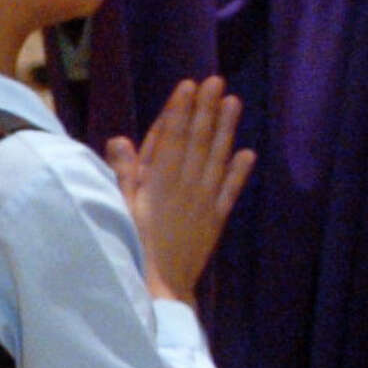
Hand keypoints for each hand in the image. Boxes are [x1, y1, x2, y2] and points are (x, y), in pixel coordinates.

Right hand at [105, 76, 253, 304]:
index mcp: (158, 181)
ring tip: (234, 102)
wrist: (160, 287)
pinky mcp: (215, 220)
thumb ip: (124, 172)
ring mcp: (203, 202)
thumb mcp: (120, 207)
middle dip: (206, 109)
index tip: (189, 85)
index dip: (180, 109)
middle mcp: (184, 186)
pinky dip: (239, 172)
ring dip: (225, 130)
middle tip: (216, 80)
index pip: (170, 137)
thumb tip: (121, 138)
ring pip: (216, 159)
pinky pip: (229, 192)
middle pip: (197, 141)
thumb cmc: (132, 246)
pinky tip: (247, 152)